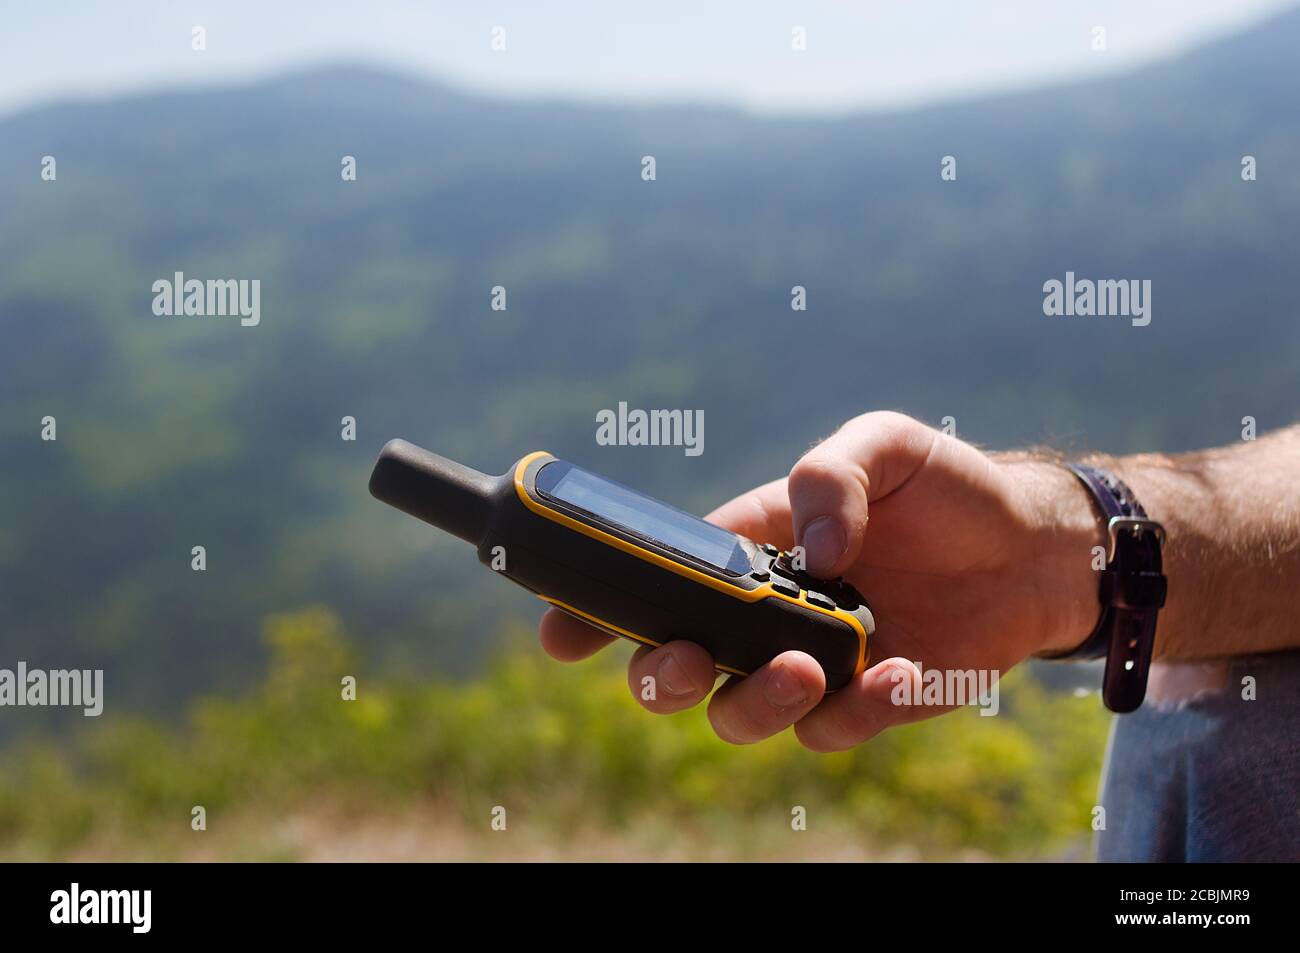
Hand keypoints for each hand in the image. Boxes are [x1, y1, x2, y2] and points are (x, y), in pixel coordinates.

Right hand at [539, 412, 1101, 750]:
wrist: (1034, 545)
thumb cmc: (945, 486)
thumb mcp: (885, 444)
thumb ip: (829, 476)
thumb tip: (809, 556)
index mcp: (746, 548)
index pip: (653, 580)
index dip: (595, 608)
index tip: (558, 631)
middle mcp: (762, 615)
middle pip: (672, 664)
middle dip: (658, 674)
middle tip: (684, 660)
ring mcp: (809, 664)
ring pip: (736, 713)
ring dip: (752, 701)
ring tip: (805, 667)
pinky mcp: (865, 704)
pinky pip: (831, 731)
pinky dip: (857, 711)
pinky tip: (904, 670)